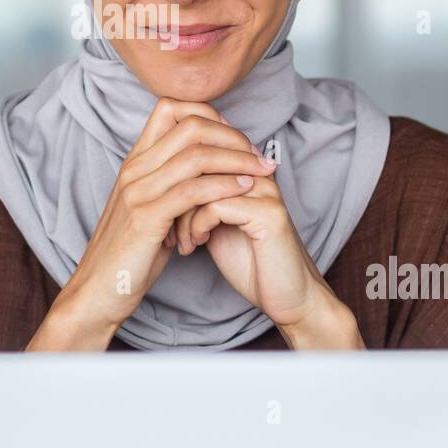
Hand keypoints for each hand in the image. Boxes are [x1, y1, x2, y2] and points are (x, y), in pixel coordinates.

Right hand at [26, 98, 275, 350]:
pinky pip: (193, 190)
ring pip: (196, 155)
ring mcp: (139, 191)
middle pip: (190, 127)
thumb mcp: (150, 208)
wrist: (99, 290)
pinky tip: (243, 189)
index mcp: (135, 162)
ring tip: (261, 170)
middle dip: (232, 136)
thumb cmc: (130, 253)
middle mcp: (135, 169)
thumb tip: (209, 170)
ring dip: (237, 159)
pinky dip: (223, 185)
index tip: (234, 137)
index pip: (170, 108)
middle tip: (258, 154)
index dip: (208, 114)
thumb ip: (171, 184)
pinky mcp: (146, 218)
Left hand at [176, 143, 364, 349]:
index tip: (162, 211)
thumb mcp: (216, 223)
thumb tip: (166, 184)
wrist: (285, 296)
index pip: (200, 151)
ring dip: (182, 215)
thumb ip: (199, 198)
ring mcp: (266, 192)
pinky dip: (196, 226)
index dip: (175, 181)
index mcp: (246, 171)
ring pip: (203, 184)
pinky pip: (215, 206)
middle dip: (175, 197)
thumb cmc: (250, 262)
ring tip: (181, 240)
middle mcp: (258, 174)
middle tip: (166, 226)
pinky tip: (195, 245)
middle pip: (200, 163)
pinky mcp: (269, 213)